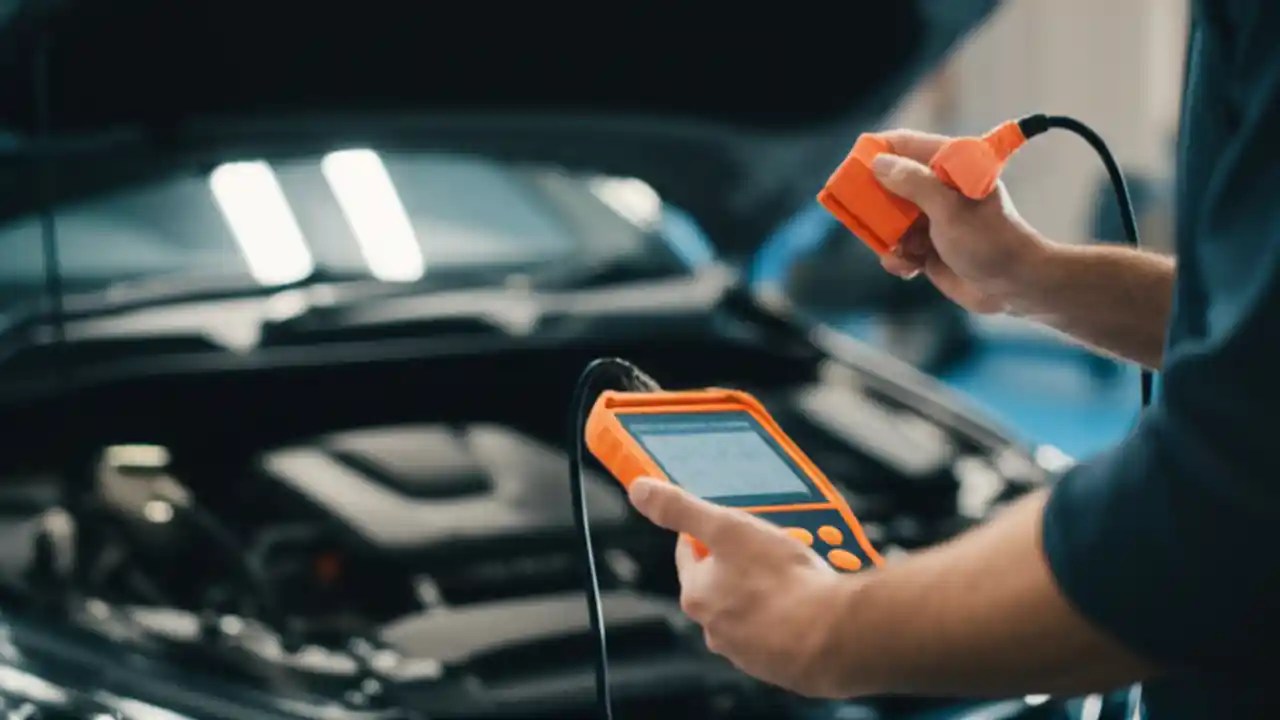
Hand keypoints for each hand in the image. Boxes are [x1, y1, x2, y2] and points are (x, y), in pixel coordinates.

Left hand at [627, 477, 850, 697]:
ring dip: (768, 589)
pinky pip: (780, 630)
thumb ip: (682, 509)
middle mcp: (715, 628)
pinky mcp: (780, 663)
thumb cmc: (782, 582)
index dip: (708, 532)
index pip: (690, 553)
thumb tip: (640, 491)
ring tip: (797, 570)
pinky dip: (791, 615)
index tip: (726, 523)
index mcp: (697, 595)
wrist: (836, 635)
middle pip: (722, 581)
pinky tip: (811, 599)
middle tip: (770, 543)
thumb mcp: (729, 528)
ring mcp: (748, 650)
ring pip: (751, 607)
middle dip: (743, 560)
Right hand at [871, 129, 1048, 313]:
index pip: (902, 145)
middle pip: (887, 183)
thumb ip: (913, 183)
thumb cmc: (989, 241)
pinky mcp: (926, 245)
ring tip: (905, 251)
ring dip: (888, 238)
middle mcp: (937, 186)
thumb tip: (878, 163)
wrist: (1014, 287)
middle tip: (870, 220)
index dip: (875, 153)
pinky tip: (912, 268)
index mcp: (950, 164)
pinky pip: (895, 246)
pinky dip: (897, 258)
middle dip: (876, 206)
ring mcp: (930, 216)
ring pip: (887, 219)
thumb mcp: (949, 209)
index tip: (852, 171)